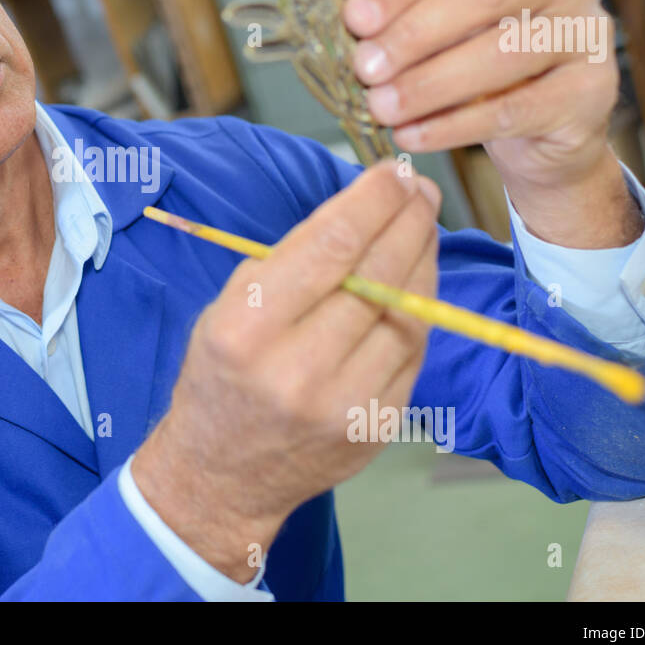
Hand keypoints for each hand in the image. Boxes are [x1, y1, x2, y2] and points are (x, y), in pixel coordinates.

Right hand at [132, 161, 440, 581]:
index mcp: (248, 330)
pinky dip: (420, 307)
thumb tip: (363, 208)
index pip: (330, 247)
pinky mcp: (377, 425)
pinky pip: (414, 352)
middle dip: (407, 220)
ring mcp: (344, 404)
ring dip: (422, 260)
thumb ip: (291, 263)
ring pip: (408, 312)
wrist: (223, 473)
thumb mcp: (228, 308)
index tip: (394, 171)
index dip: (372, 201)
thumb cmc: (222, 375)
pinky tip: (415, 279)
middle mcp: (297, 369)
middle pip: (378, 275)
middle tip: (420, 189)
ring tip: (421, 226)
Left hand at [344, 0, 617, 195]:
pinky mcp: (593, 93)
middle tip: (365, 69)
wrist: (547, 136)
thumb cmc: (487, 74)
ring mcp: (586, 33)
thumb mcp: (448, 37)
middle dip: (412, 34)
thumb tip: (355, 30)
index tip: (354, 21)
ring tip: (381, 108)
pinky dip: (453, 126)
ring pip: (500, 53)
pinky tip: (413, 136)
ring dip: (429, 84)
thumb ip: (409, 23)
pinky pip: (514, 110)